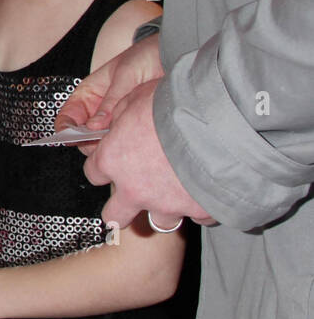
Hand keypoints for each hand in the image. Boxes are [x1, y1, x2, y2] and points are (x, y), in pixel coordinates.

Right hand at [55, 34, 162, 142]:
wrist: (175, 53)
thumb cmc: (146, 56)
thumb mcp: (125, 75)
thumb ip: (110, 101)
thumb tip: (94, 126)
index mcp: (88, 93)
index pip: (67, 116)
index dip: (64, 128)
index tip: (71, 136)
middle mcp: (98, 108)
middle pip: (82, 134)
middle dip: (87, 140)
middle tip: (101, 138)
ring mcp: (115, 118)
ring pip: (101, 140)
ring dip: (107, 142)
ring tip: (118, 136)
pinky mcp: (131, 124)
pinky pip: (121, 139)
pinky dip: (123, 142)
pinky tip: (130, 137)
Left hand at [82, 79, 213, 227]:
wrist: (223, 118)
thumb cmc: (176, 103)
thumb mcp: (137, 96)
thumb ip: (120, 115)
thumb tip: (114, 122)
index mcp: (112, 160)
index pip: (94, 173)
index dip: (104, 166)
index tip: (114, 160)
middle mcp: (135, 189)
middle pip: (115, 216)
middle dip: (123, 208)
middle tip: (136, 194)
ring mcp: (168, 204)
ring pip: (159, 222)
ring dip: (166, 208)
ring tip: (179, 192)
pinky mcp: (200, 210)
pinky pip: (199, 217)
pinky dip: (202, 206)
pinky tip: (210, 189)